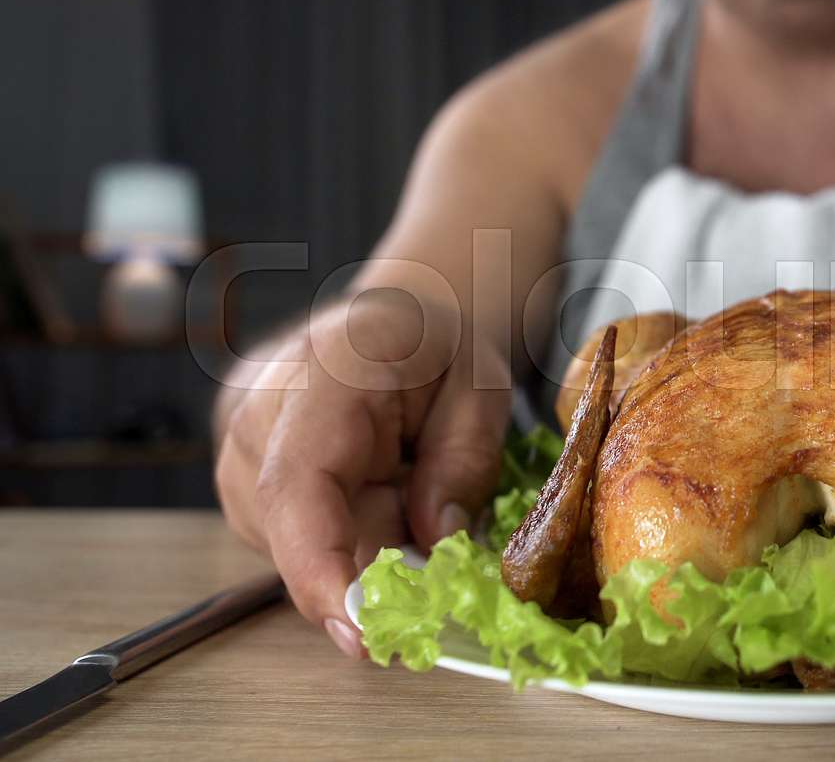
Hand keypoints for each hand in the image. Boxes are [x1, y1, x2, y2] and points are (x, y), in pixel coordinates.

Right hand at [214, 292, 509, 656]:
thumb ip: (463, 459)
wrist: (392, 315)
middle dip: (376, 552)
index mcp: (325, 370)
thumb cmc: (438, 345)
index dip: (320, 566)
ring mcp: (236, 447)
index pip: (296, 483)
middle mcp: (256, 411)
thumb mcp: (482, 385)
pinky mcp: (237, 477)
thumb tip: (435, 543)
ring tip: (405, 474)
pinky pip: (292, 537)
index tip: (361, 633)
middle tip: (439, 514)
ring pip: (296, 543)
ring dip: (365, 535)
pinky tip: (377, 482)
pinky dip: (348, 531)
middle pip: (298, 530)